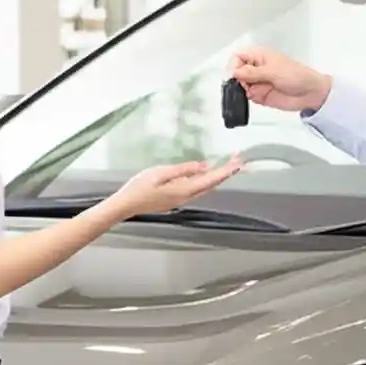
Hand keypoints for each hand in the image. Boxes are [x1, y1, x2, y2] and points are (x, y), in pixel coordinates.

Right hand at [111, 155, 242, 216]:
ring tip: (227, 165)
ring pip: (206, 187)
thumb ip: (183, 169)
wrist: (126, 204)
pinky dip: (206, 179)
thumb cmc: (140, 187)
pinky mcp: (176, 198)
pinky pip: (197, 188)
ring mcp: (182, 199)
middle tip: (237, 160)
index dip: (226, 170)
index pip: (212, 179)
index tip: (239, 162)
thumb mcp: (161, 172)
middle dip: (226, 172)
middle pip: (212, 184)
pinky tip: (206, 173)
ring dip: (217, 176)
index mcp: (185, 190)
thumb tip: (203, 166)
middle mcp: (187, 197)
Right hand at [229, 46, 331, 112]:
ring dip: (242, 90)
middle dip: (237, 79)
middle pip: (236, 72)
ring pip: (240, 85)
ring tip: (252, 92)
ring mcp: (258, 82)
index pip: (238, 57)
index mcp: (260, 56)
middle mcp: (257, 68)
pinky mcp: (260, 95)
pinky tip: (256, 97)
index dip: (234, 65)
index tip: (236, 75)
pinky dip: (247, 98)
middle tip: (244, 85)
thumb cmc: (298, 76)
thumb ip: (253, 72)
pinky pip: (247, 97)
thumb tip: (236, 72)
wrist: (310, 93)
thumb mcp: (273, 71)